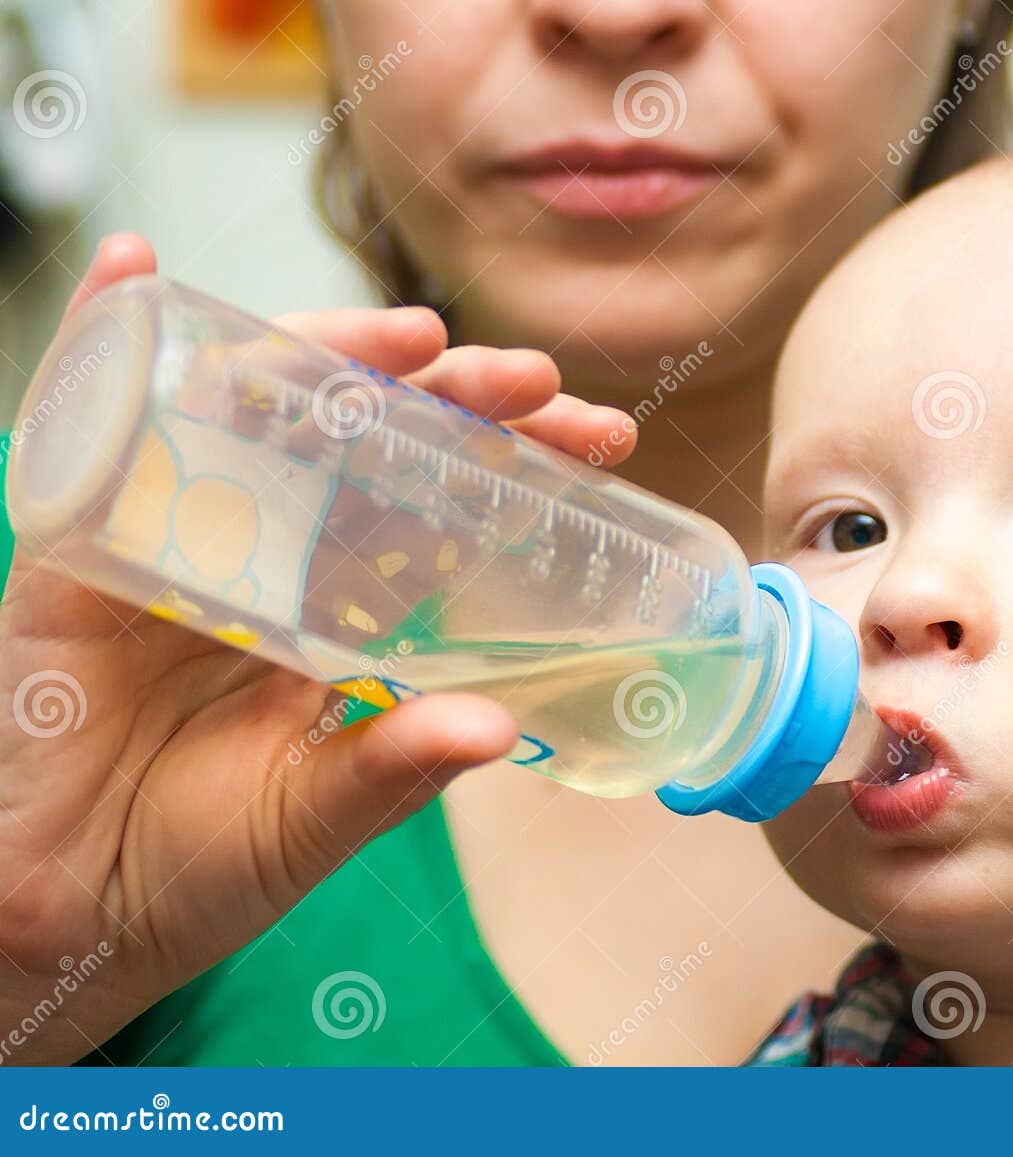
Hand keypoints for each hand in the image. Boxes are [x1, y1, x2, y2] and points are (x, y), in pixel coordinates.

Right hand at [0, 234, 635, 1062]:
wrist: (66, 916)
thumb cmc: (198, 864)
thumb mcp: (319, 813)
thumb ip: (396, 766)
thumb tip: (499, 730)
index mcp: (339, 603)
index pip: (440, 504)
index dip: (516, 463)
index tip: (601, 439)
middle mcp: (267, 551)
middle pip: (364, 439)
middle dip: (452, 397)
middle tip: (531, 381)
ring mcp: (175, 534)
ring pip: (252, 412)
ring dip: (323, 355)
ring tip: (406, 335)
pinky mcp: (80, 544)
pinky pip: (89, 426)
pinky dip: (105, 340)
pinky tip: (137, 275)